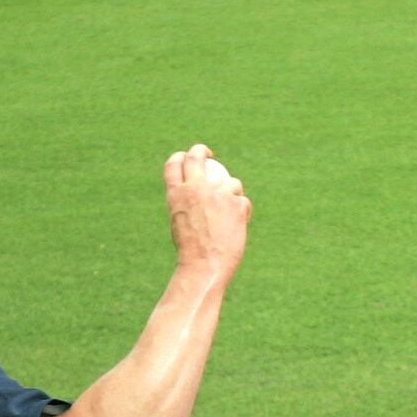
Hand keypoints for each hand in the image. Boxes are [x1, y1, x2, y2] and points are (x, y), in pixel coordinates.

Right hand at [164, 144, 250, 278]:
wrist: (204, 266)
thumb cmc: (190, 251)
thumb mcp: (179, 222)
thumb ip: (186, 203)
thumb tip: (194, 190)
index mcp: (176, 194)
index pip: (174, 163)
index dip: (180, 156)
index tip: (188, 157)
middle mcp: (195, 188)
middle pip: (196, 157)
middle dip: (201, 150)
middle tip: (208, 154)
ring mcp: (217, 194)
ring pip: (231, 182)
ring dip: (231, 193)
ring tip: (228, 213)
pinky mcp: (236, 204)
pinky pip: (242, 202)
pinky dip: (241, 213)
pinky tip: (237, 226)